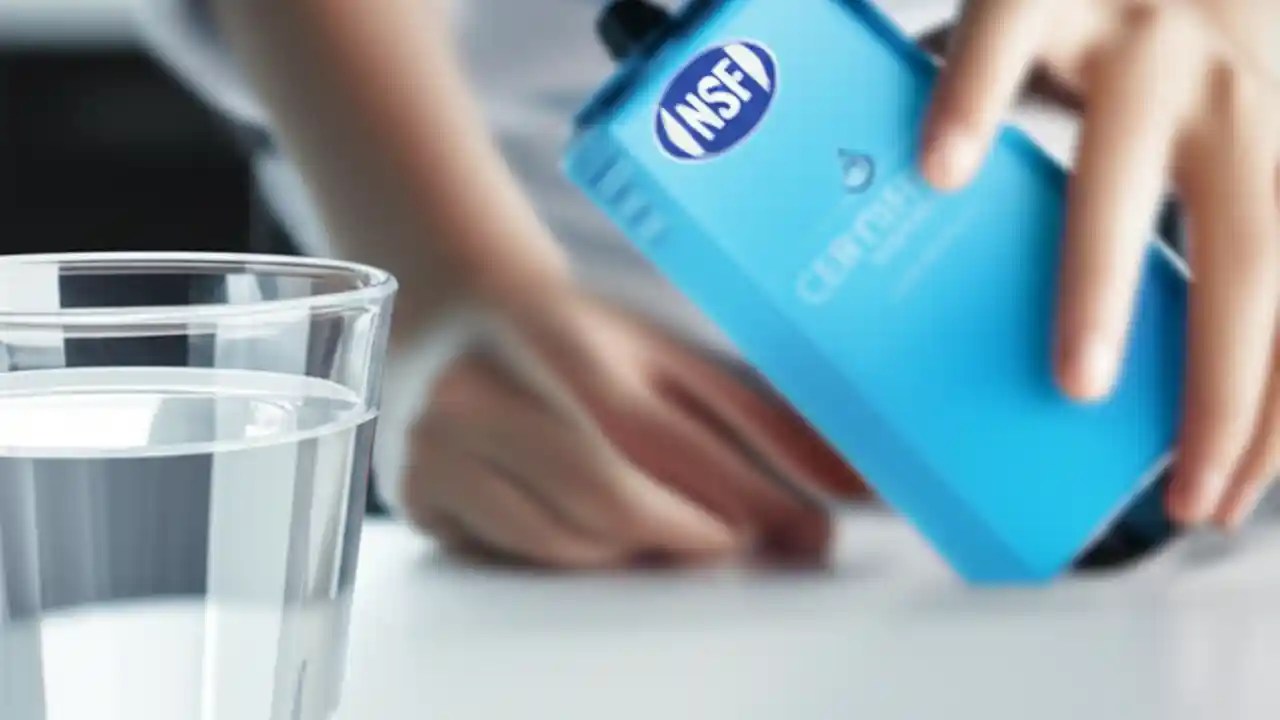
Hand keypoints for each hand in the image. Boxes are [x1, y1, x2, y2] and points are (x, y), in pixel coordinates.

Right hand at [401, 284, 867, 567]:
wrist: (450, 308)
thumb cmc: (577, 331)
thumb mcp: (666, 349)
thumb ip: (759, 415)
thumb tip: (856, 488)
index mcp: (566, 334)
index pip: (659, 435)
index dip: (738, 496)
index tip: (802, 534)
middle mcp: (493, 386)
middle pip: (611, 499)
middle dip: (691, 537)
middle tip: (735, 545)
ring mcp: (443, 440)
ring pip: (564, 541)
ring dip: (635, 554)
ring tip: (671, 534)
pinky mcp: (416, 488)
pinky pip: (514, 553)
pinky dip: (576, 556)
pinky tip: (601, 534)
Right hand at [920, 0, 1279, 528]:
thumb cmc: (1185, 12)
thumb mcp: (1235, 112)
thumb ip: (1210, 204)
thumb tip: (1125, 329)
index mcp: (1278, 128)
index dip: (1279, 408)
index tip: (1231, 496)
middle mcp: (1230, 79)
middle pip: (1250, 255)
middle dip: (1226, 391)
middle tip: (1190, 496)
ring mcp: (1141, 29)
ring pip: (1127, 164)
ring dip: (1104, 283)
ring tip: (1076, 383)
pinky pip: (1000, 42)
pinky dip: (972, 104)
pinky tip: (946, 170)